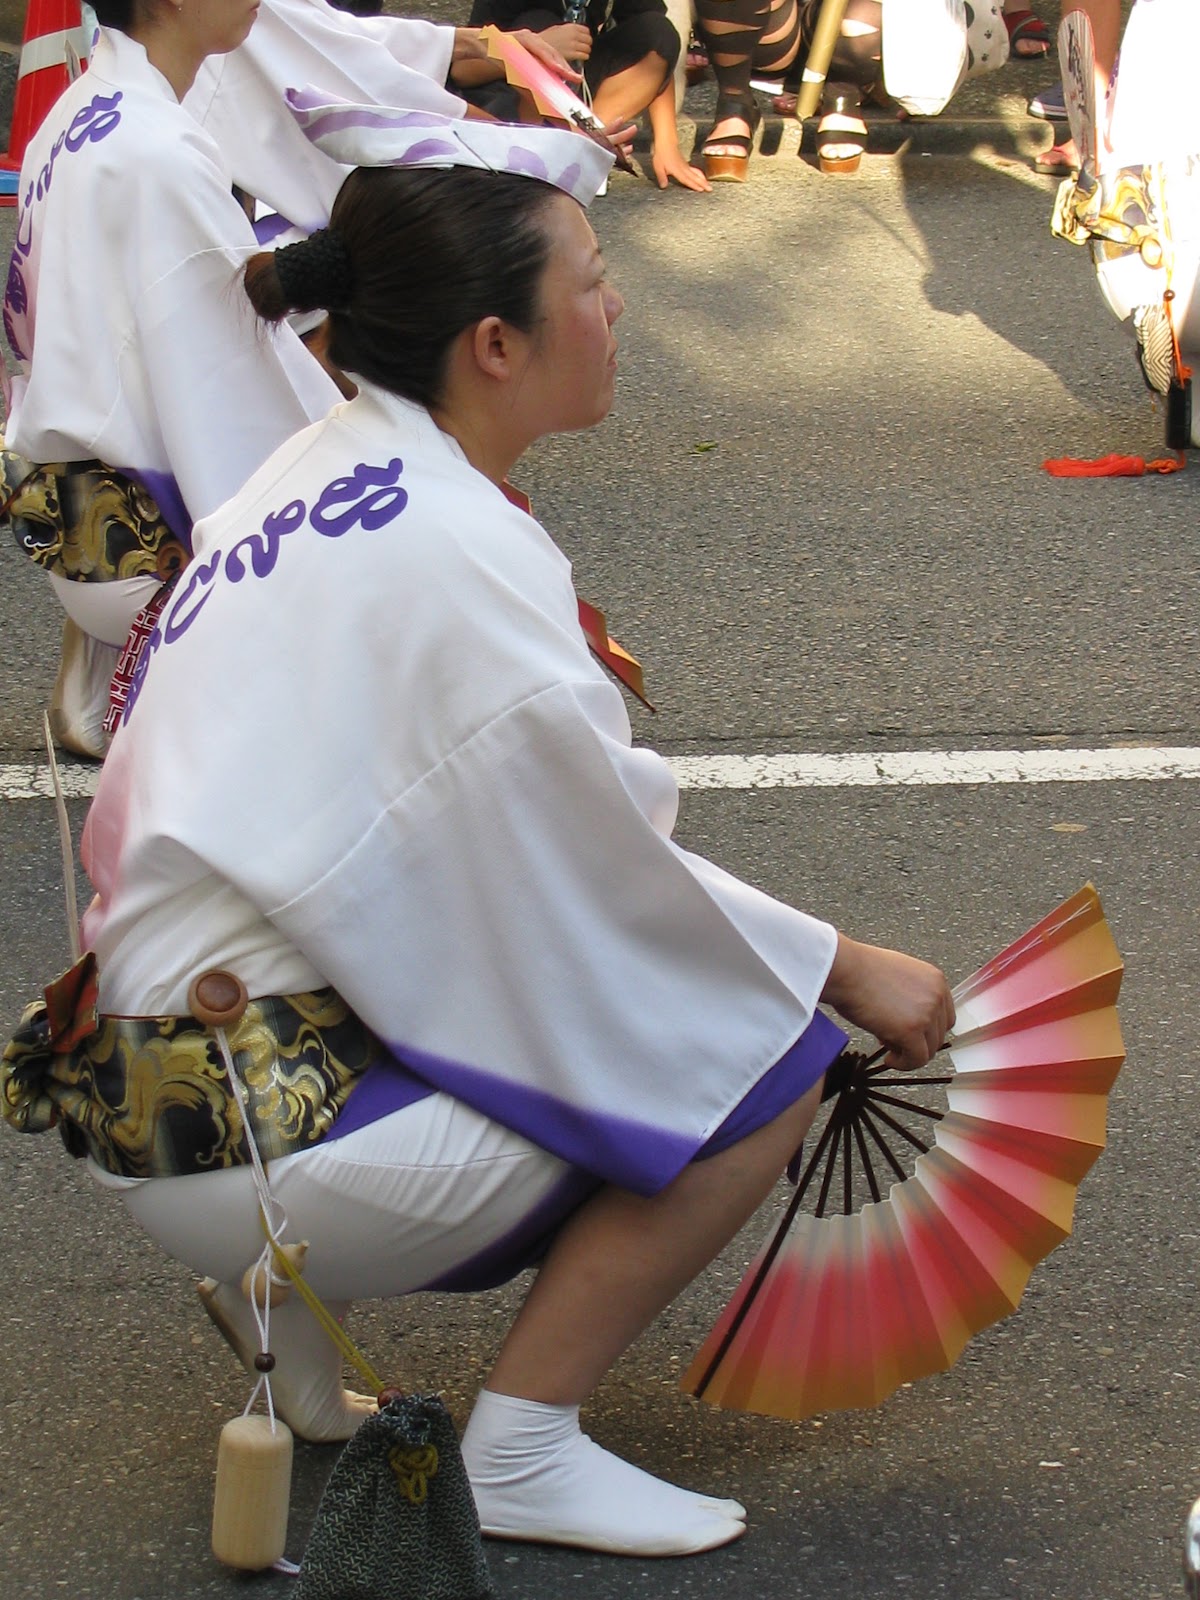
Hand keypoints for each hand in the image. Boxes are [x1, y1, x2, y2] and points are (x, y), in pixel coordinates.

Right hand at [538, 23, 592, 62]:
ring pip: (587, 48)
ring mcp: (573, 45)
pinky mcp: (572, 54)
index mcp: (571, 27)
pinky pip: (584, 56)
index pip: (586, 30)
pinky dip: (584, 57)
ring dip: (586, 51)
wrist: (538, 46)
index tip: (585, 38)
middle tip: (585, 47)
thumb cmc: (546, 39)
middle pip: (588, 40)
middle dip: (587, 44)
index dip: (586, 35)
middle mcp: (573, 35)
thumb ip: (568, 30)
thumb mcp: (557, 29)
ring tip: (582, 53)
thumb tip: (575, 33)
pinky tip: (580, 58)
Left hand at [651, 145, 710, 191]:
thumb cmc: (661, 154)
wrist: (666, 141)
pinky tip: (702, 177)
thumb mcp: (658, 167)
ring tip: (708, 185)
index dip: (693, 185)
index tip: (701, 189)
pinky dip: (699, 174)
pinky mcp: (685, 163)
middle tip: (710, 189)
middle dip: (703, 183)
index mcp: (677, 170)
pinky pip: (694, 170)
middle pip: (694, 177)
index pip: (686, 179)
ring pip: (696, 173)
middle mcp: (683, 168)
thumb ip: (661, 177)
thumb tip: (663, 187)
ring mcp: (685, 165)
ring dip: (703, 179)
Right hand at [821, 935, 954, 1072]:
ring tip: (888, 1049)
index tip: (911, 1034)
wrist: (844, 969)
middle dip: (917, 1042)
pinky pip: (916, 1059)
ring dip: (909, 1054)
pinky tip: (889, 1059)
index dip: (927, 1030)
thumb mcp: (896, 975)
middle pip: (938, 1035)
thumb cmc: (858, 970)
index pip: (944, 1016)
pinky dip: (904, 1064)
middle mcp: (936, 995)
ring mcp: (926, 1013)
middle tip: (894, 1041)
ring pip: (929, 1050)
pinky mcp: (911, 1030)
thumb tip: (908, 1020)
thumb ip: (911, 995)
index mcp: (935, 979)